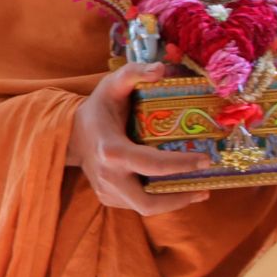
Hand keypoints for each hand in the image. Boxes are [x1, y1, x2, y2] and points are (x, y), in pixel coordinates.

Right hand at [65, 59, 211, 215]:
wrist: (71, 134)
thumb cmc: (98, 108)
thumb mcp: (112, 85)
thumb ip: (134, 72)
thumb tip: (161, 69)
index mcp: (111, 150)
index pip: (152, 165)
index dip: (181, 165)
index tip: (205, 160)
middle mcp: (108, 176)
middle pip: (148, 203)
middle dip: (179, 199)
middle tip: (204, 188)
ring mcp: (107, 191)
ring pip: (145, 207)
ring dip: (173, 202)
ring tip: (196, 190)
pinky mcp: (108, 198)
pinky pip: (137, 204)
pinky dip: (158, 199)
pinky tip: (173, 188)